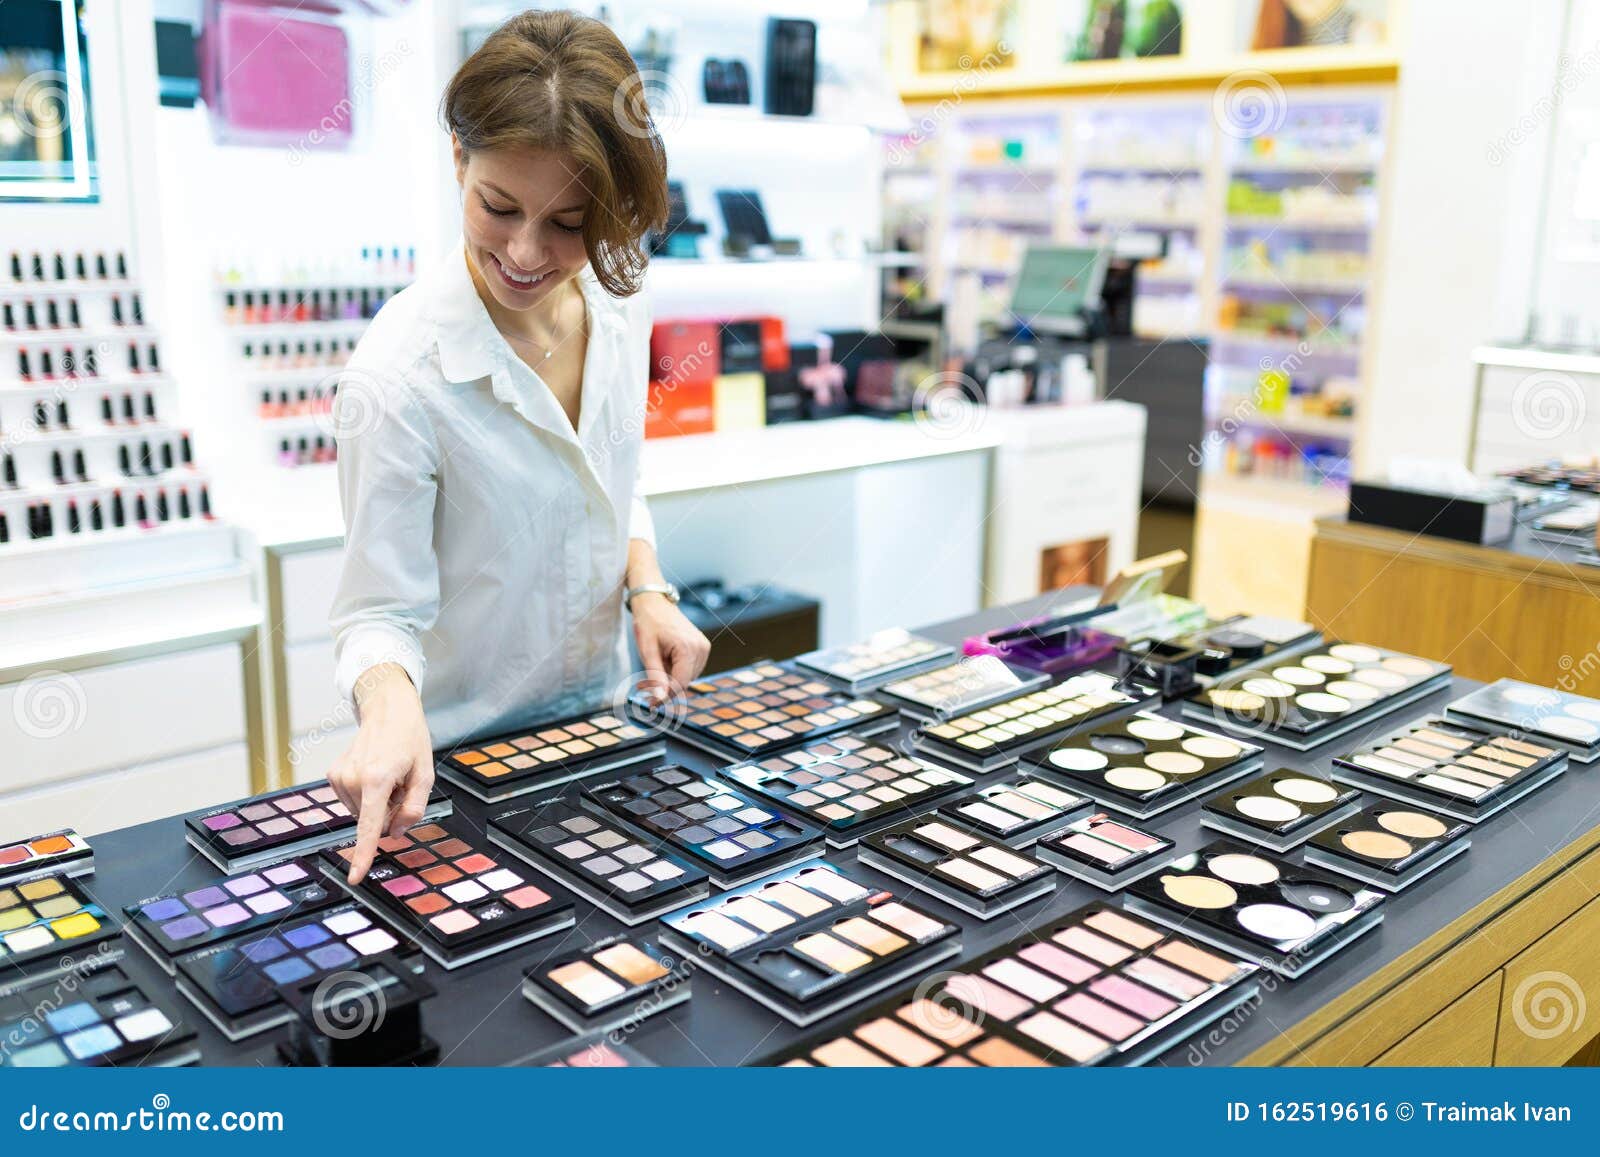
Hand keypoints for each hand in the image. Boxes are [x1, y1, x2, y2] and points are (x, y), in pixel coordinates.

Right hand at [327, 665, 433, 884]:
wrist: (387, 710)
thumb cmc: (410, 740)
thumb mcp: (425, 774)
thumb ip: (413, 809)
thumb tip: (395, 834)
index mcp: (378, 779)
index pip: (370, 826)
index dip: (364, 854)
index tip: (356, 877)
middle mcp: (353, 779)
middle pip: (372, 821)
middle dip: (389, 812)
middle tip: (401, 783)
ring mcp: (339, 776)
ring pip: (362, 813)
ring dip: (378, 802)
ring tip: (388, 774)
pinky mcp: (333, 775)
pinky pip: (353, 801)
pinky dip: (366, 795)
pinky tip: (374, 773)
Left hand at [631, 593, 710, 701]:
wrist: (655, 603)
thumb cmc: (649, 623)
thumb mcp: (647, 651)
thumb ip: (655, 677)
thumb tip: (659, 700)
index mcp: (688, 648)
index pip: (680, 684)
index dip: (665, 697)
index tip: (650, 706)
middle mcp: (701, 648)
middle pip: (684, 681)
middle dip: (665, 686)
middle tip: (643, 685)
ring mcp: (704, 647)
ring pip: (687, 677)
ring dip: (670, 677)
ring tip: (655, 663)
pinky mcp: (702, 647)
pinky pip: (690, 668)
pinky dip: (676, 670)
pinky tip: (665, 659)